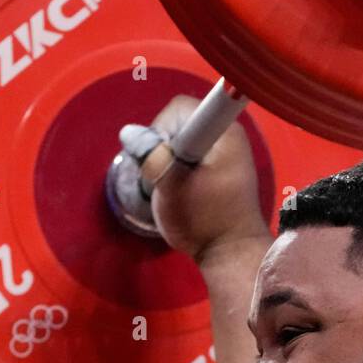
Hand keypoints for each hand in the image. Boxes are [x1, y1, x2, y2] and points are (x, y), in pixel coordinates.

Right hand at [139, 94, 271, 263]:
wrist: (233, 253)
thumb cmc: (205, 222)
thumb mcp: (172, 189)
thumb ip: (152, 156)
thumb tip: (129, 132)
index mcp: (223, 132)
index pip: (178, 109)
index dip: (162, 131)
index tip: (166, 161)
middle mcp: (228, 133)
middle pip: (179, 123)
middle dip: (163, 148)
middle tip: (167, 179)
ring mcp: (228, 150)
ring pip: (183, 140)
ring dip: (170, 161)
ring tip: (177, 189)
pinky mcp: (223, 166)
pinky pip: (192, 154)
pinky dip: (181, 169)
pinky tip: (185, 190)